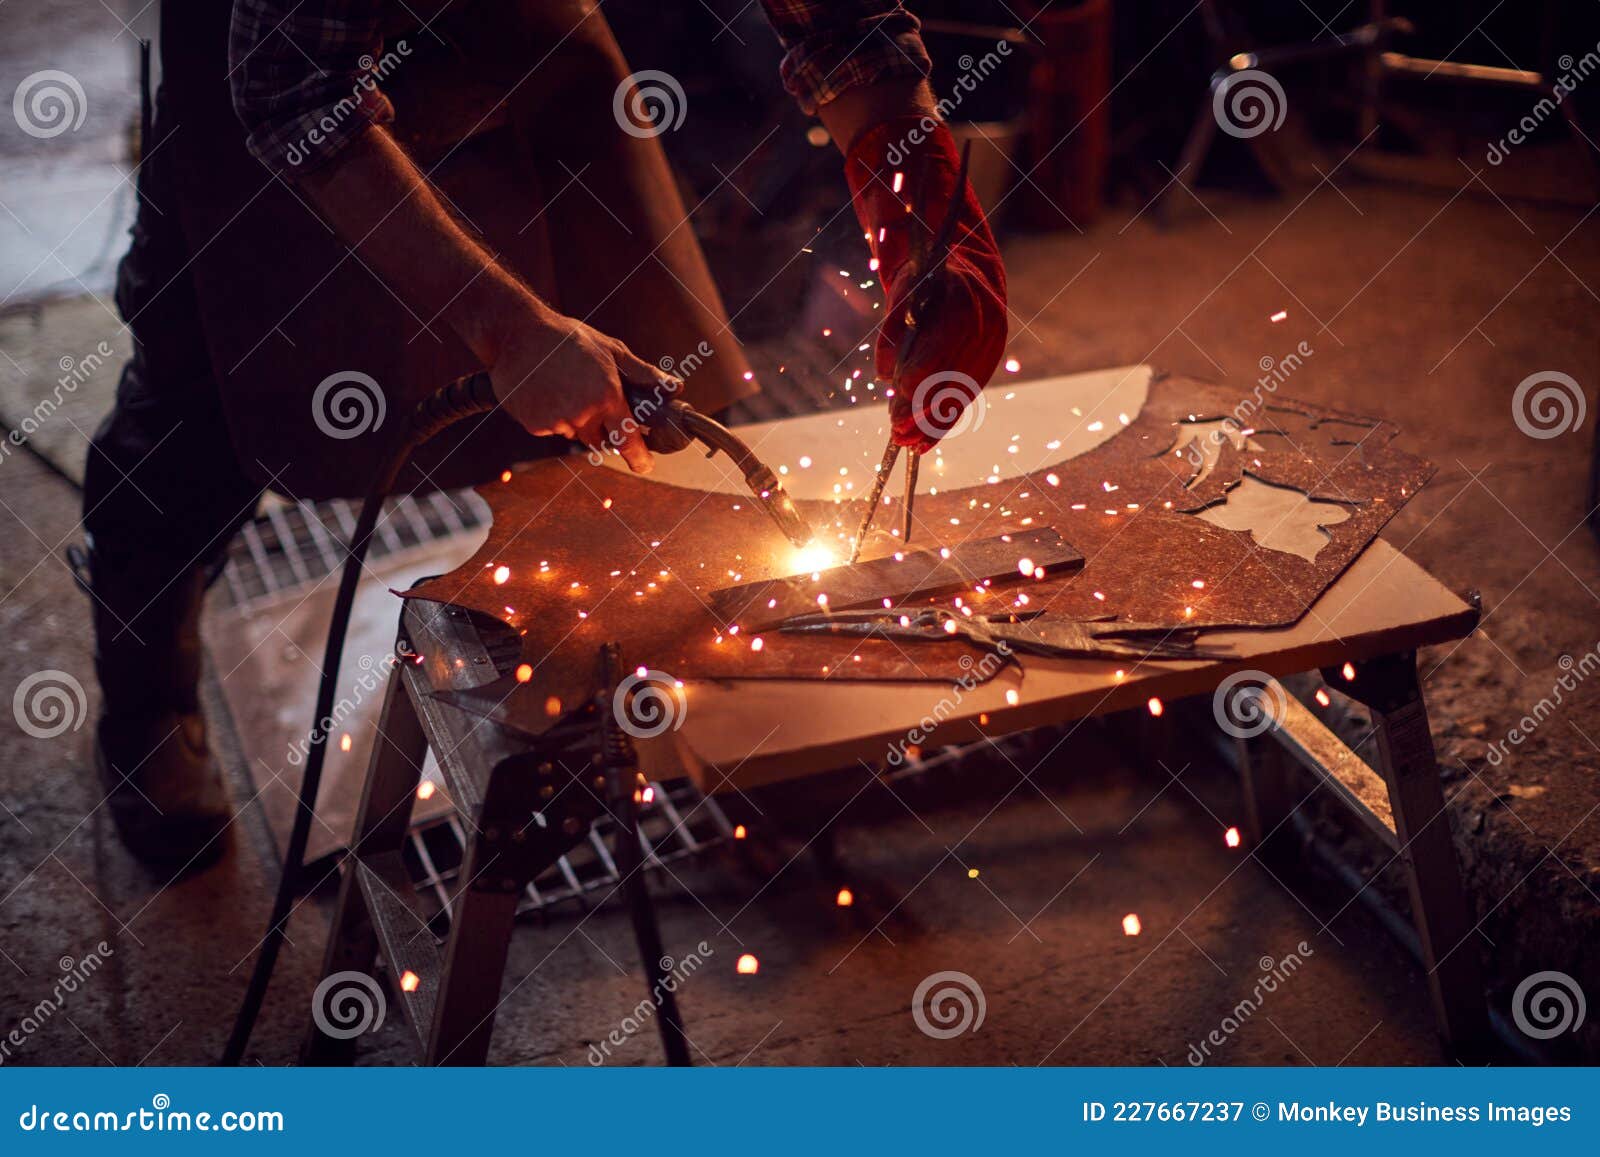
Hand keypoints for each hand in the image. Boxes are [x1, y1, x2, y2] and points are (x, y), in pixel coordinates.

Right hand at [487, 297, 659, 473]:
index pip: (628, 438)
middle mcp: (583, 413)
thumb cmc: (567, 338)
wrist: (516, 334)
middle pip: (601, 439)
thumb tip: (675, 388)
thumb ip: (643, 374)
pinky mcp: (535, 425)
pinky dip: (552, 416)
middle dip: (603, 427)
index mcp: (606, 395)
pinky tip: (546, 391)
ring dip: (576, 419)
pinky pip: (552, 429)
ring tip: (564, 386)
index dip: (639, 457)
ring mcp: (557, 421)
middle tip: (590, 396)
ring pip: (576, 433)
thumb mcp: (611, 350)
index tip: (645, 465)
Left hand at [845, 117, 1007, 451]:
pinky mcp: (990, 357)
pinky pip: (966, 394)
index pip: (936, 354)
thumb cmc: (923, 277)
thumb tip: (887, 377)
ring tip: (908, 445)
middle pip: (948, 379)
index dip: (913, 385)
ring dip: (932, 423)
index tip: (894, 406)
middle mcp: (982, 323)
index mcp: (960, 302)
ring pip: (959, 392)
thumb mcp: (901, 289)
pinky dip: (945, 419)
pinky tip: (926, 440)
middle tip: (896, 434)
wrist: (967, 265)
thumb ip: (893, 330)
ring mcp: (990, 342)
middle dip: (919, 410)